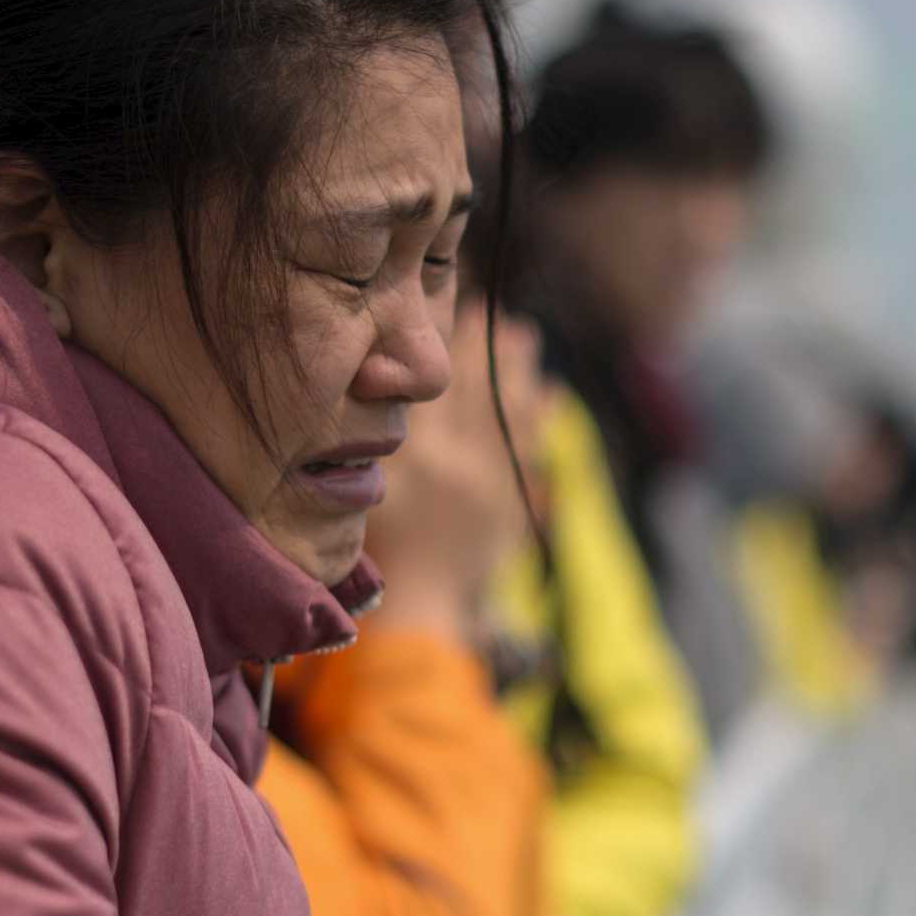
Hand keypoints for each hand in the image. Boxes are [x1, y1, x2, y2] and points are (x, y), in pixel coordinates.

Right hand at [368, 300, 546, 637]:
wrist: (417, 613)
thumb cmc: (375, 552)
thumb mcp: (365, 490)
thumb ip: (379, 440)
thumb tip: (399, 385)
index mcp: (419, 454)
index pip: (435, 382)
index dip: (445, 340)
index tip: (455, 302)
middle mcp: (462, 461)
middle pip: (479, 389)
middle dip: (488, 345)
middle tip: (496, 308)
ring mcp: (493, 482)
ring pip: (510, 413)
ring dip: (519, 372)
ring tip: (524, 335)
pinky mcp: (512, 504)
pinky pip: (531, 449)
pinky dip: (541, 418)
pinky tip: (549, 391)